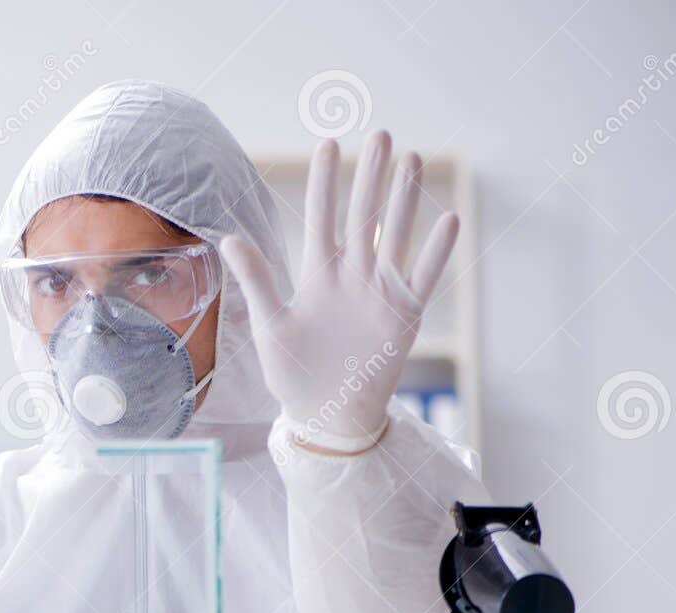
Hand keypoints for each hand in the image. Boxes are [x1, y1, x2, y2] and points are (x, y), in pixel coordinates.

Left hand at [221, 131, 459, 452]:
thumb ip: (257, 281)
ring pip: (395, 236)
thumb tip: (229, 238)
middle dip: (371, 177)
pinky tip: (446, 220)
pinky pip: (423, 278)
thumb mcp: (269, 325)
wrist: (326, 414)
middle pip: (363, 216)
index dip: (326, 182)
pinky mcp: (404, 314)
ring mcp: (380, 292)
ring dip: (404, 200)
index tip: (330, 144)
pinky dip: (435, 253)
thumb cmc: (292, 373)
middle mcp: (352, 276)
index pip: (322, 218)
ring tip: (413, 160)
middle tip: (381, 135)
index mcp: (318, 275)